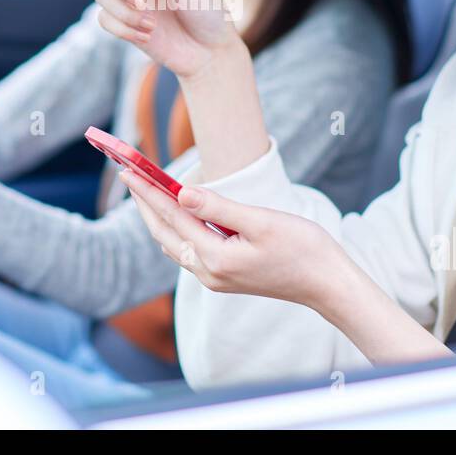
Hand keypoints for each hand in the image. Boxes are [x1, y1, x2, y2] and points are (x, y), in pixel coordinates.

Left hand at [118, 168, 340, 309]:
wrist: (326, 284)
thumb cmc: (302, 248)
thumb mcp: (260, 222)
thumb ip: (218, 207)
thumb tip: (180, 193)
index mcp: (214, 258)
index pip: (172, 216)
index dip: (148, 191)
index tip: (128, 170)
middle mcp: (208, 272)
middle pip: (164, 233)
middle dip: (145, 204)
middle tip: (128, 176)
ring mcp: (215, 278)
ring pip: (173, 244)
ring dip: (158, 217)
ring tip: (145, 191)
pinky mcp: (224, 277)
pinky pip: (188, 251)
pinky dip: (176, 230)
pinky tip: (176, 216)